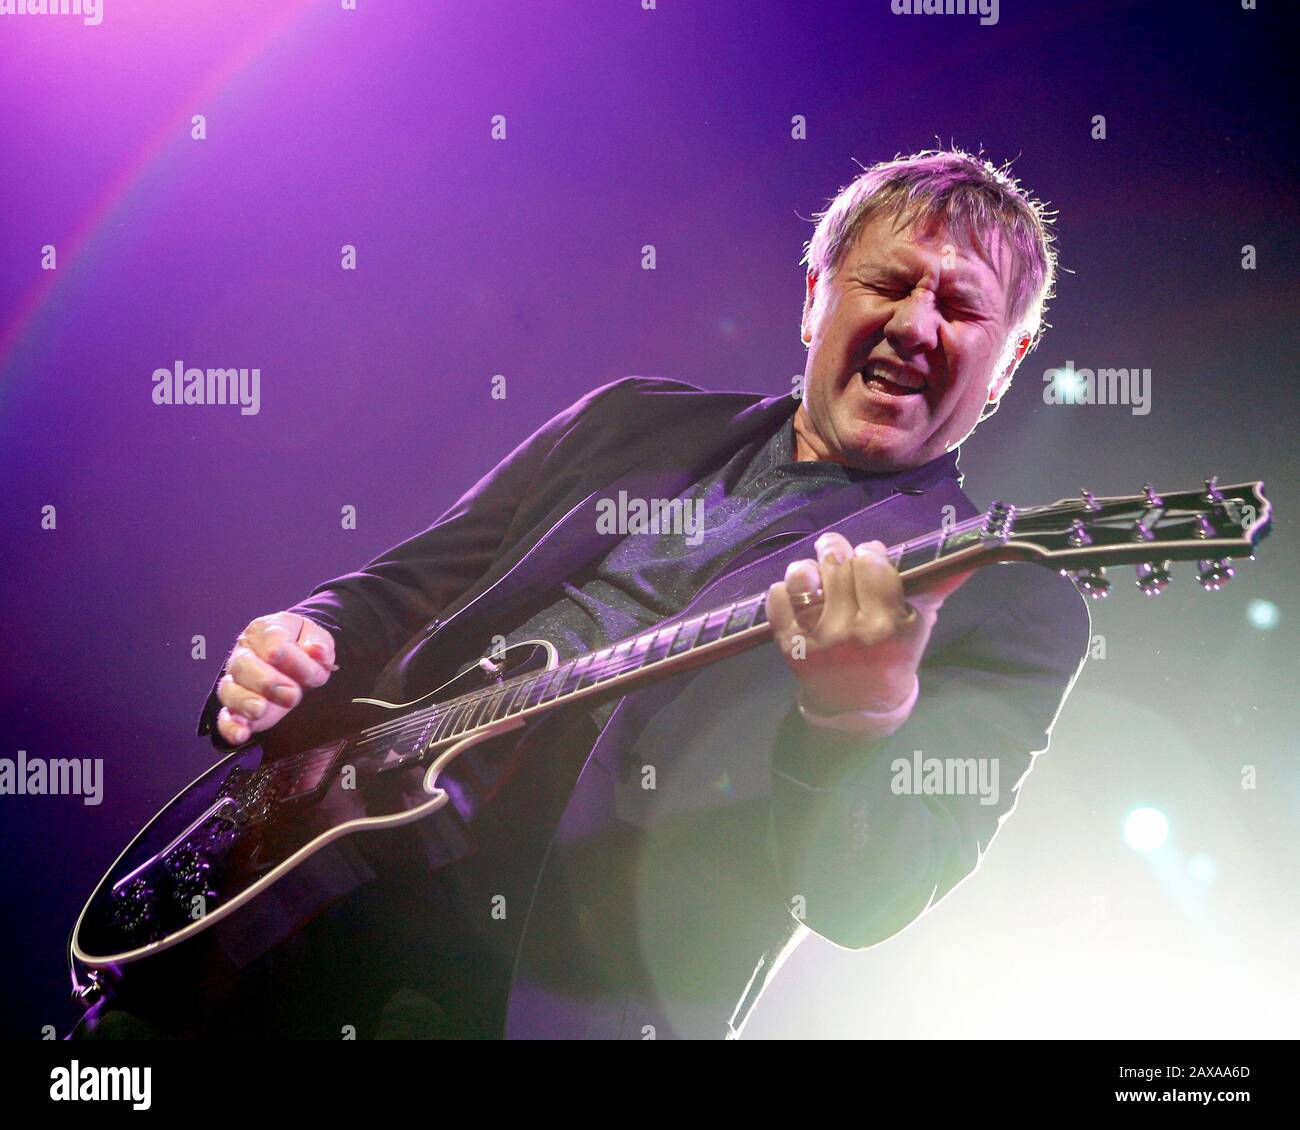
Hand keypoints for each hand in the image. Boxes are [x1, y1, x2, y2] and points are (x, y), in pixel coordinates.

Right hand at [215, 612, 335, 744]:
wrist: (293, 658)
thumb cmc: (302, 646)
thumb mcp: (314, 637)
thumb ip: (318, 642)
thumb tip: (317, 652)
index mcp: (263, 631)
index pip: (274, 643)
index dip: (297, 661)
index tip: (317, 675)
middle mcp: (243, 653)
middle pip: (244, 665)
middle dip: (268, 682)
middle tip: (292, 695)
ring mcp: (235, 680)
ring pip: (229, 690)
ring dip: (245, 702)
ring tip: (260, 710)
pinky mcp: (235, 707)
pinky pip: (225, 717)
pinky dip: (230, 727)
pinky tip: (240, 734)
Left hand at [765, 531, 970, 717]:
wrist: (857, 707)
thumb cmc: (891, 657)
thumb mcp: (918, 625)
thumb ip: (936, 587)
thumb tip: (964, 557)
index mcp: (890, 626)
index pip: (873, 565)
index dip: (869, 553)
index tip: (869, 556)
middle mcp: (853, 633)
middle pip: (837, 565)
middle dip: (837, 551)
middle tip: (838, 552)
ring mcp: (818, 640)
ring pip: (803, 578)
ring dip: (807, 566)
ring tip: (815, 571)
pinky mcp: (789, 646)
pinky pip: (777, 599)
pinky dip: (784, 590)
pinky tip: (798, 595)